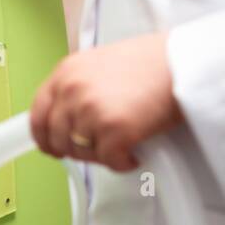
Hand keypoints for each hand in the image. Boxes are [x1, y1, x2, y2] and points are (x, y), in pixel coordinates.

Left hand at [29, 32, 182, 170]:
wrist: (187, 62)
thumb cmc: (154, 63)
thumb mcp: (101, 64)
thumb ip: (79, 88)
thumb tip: (68, 119)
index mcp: (65, 72)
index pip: (37, 115)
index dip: (43, 138)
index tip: (52, 148)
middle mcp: (72, 90)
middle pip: (57, 139)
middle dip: (76, 149)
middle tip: (99, 147)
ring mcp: (90, 110)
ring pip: (80, 152)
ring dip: (100, 155)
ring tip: (121, 144)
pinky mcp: (113, 130)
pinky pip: (108, 161)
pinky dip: (123, 162)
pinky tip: (135, 152)